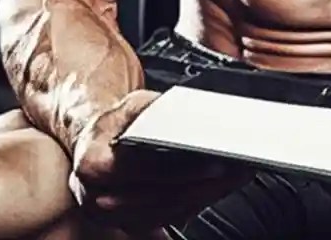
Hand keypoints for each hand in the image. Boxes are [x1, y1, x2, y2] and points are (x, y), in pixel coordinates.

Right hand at [70, 89, 255, 233]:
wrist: (93, 144)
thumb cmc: (115, 124)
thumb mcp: (131, 105)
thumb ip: (156, 110)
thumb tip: (190, 115)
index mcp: (94, 163)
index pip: (146, 170)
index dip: (183, 169)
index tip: (215, 164)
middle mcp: (98, 195)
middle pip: (161, 196)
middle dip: (204, 184)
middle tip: (237, 170)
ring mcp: (112, 216)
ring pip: (167, 214)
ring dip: (206, 196)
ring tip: (235, 178)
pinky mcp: (128, 225)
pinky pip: (168, 221)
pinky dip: (195, 205)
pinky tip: (217, 189)